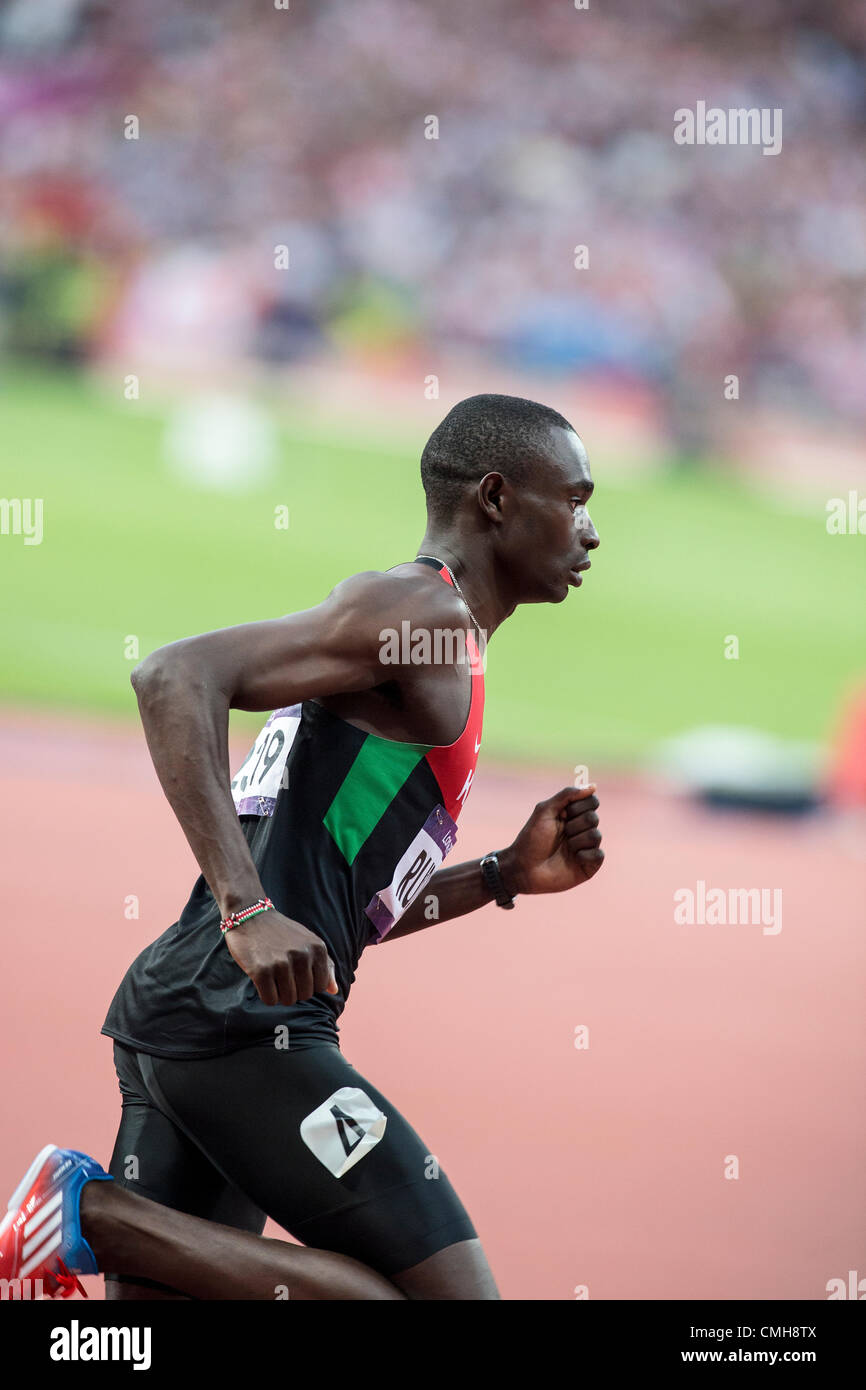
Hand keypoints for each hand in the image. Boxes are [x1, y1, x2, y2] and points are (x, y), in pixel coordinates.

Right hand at [223, 909, 338, 1005]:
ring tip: (273, 976)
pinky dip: (266, 995)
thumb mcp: (308, 942)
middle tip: (282, 974)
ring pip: (288, 1000)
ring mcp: (281, 963)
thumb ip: (325, 964)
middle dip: (294, 990)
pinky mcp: (261, 971)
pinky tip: (262, 980)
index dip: (307, 983)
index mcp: (317, 948)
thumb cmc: (281, 932)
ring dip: (279, 994)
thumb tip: (334, 991)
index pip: (321, 986)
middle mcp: (302, 955)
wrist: (250, 916)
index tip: (296, 972)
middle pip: (305, 995)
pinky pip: (270, 1000)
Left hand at [498, 785, 603, 894]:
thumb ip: (567, 795)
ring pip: (596, 835)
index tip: (563, 814)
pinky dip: (584, 855)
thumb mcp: (545, 810)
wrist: (523, 868)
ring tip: (564, 848)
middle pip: (593, 818)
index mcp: (572, 815)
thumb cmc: (531, 839)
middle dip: (574, 825)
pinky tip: (573, 859)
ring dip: (576, 841)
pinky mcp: (589, 866)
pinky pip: (599, 854)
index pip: (591, 801)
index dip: (578, 806)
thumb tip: (593, 786)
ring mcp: (586, 848)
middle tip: (560, 833)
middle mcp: (581, 830)